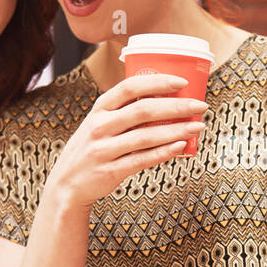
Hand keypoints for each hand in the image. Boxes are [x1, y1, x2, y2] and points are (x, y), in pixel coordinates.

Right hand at [44, 73, 208, 211]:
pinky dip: (164, 152)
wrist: (67, 184)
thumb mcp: (99, 123)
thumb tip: (165, 99)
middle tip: (200, 105)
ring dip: (177, 130)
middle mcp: (100, 126)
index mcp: (99, 109)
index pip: (130, 87)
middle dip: (176, 106)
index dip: (158, 82)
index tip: (182, 81)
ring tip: (198, 126)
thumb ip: (124, 111)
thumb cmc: (91, 148)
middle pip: (144, 110)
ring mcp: (104, 149)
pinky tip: (182, 147)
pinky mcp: (111, 170)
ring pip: (147, 136)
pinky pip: (143, 159)